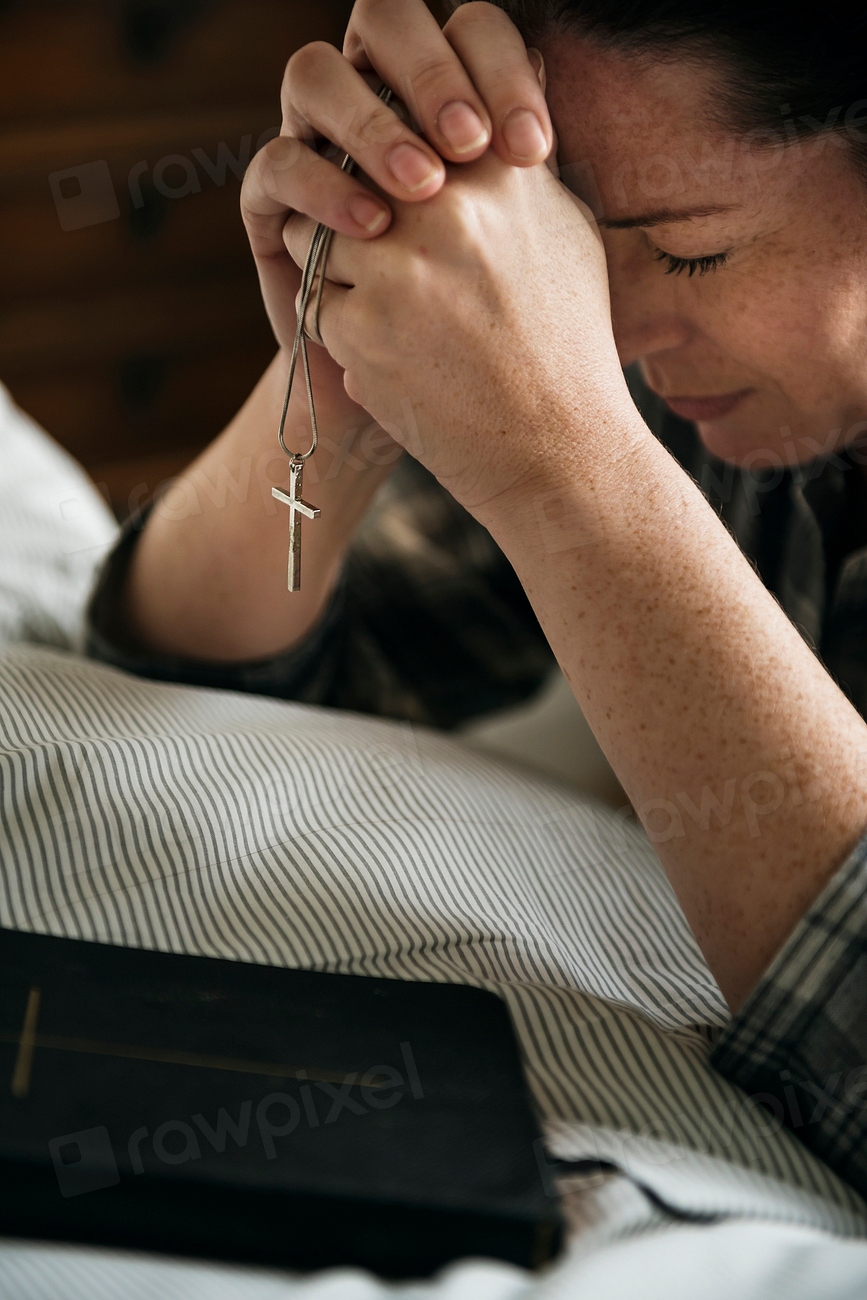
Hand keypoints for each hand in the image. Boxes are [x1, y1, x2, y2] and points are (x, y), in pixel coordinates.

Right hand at [240, 0, 551, 358]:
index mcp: (438, 93)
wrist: (418, 393)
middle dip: (432, 75)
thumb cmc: (478, 315)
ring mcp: (314, 141)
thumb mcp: (516, 238)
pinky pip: (279, 162)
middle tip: (471, 146)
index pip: (465, 30)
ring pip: (316, 75)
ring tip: (423, 189)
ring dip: (371, 122)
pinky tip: (372, 227)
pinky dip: (322, 186)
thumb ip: (524, 157)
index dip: (500, 69)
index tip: (533, 149)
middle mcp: (371, 98)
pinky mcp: (271, 202)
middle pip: (383, 21)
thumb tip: (546, 58)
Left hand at [282, 149, 631, 511]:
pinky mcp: (363, 327)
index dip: (389, 163)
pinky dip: (338, 329)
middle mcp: (444, 208)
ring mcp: (398, 267)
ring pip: (313, 234)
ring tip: (388, 312)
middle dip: (351, 211)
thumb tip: (514, 86)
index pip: (400, 122)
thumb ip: (521, 163)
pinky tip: (390, 355)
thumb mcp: (567, 234)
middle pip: (347, 172)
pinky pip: (313, 303)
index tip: (401, 201)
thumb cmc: (566, 346)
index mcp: (495, 171)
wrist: (559, 448)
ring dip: (335, 269)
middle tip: (380, 258)